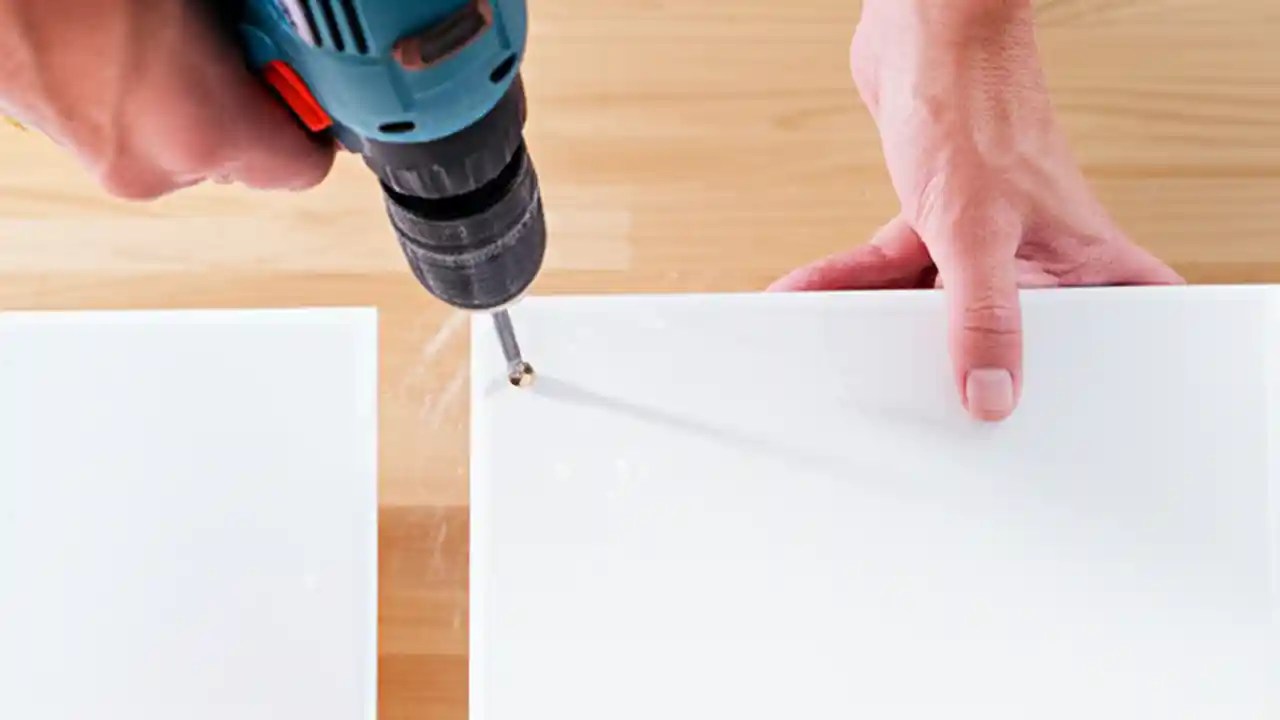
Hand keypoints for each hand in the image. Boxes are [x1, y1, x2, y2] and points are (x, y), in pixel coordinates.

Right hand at [0, 0, 333, 198]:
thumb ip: (256, 17)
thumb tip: (295, 22)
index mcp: (202, 130)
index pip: (304, 166)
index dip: (316, 120)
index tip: (318, 88)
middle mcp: (157, 165)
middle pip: (250, 159)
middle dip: (256, 103)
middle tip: (247, 45)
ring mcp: (109, 165)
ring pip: (197, 146)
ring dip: (202, 97)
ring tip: (175, 32)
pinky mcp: (72, 151)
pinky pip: (145, 132)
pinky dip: (154, 97)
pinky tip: (135, 42)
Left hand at [770, 0, 1180, 421]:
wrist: (924, 30)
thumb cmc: (975, 104)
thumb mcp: (973, 234)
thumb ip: (979, 318)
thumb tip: (989, 392)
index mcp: (1080, 256)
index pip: (1122, 319)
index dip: (1109, 367)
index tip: (1074, 415)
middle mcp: (1037, 246)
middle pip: (1012, 325)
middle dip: (970, 362)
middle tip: (936, 406)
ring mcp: (983, 229)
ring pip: (939, 298)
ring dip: (886, 320)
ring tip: (845, 356)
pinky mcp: (934, 209)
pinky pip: (890, 262)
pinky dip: (848, 278)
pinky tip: (806, 294)